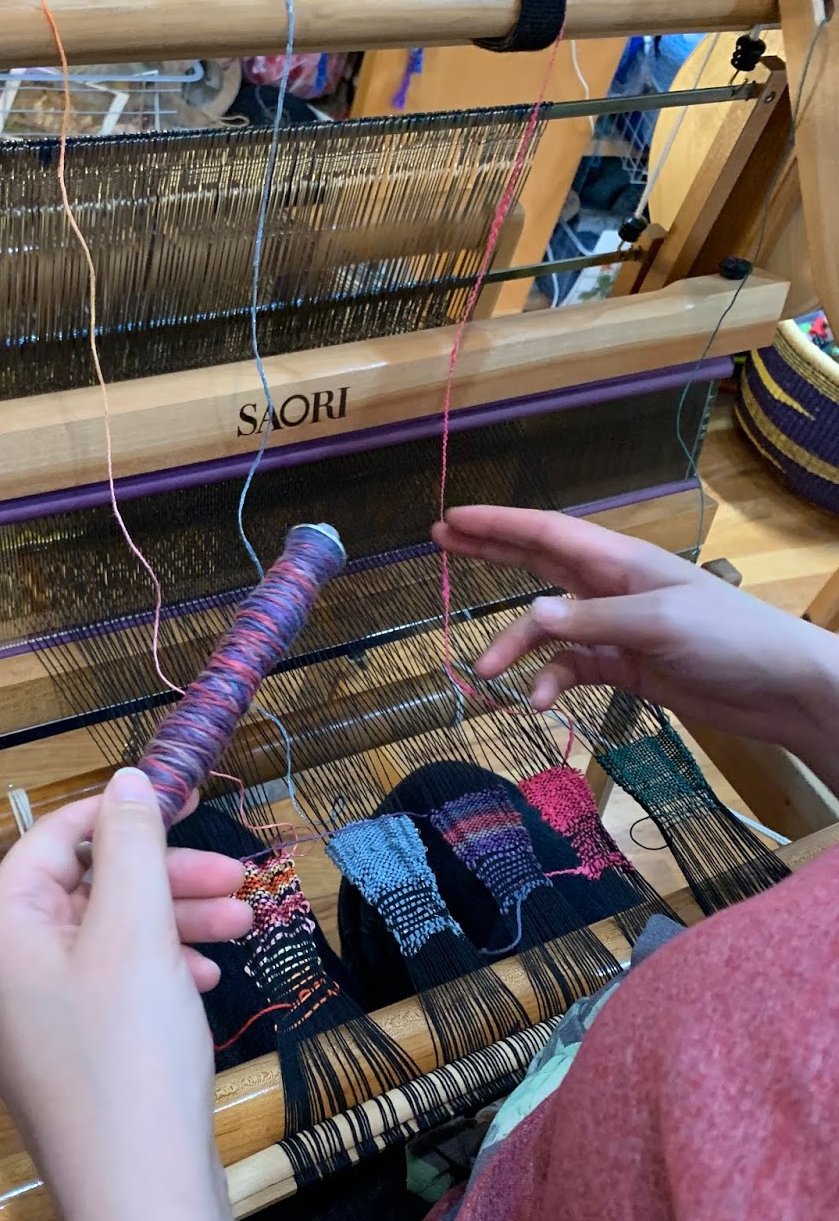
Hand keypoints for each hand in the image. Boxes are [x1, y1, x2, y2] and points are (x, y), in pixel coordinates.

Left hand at [0, 766, 255, 1220]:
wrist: (140, 1199)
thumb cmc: (132, 1053)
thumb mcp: (138, 931)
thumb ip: (133, 843)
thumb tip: (126, 778)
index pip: (53, 840)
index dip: (122, 815)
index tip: (191, 806)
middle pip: (84, 892)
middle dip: (165, 880)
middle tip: (238, 882)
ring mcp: (24, 1024)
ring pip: (103, 943)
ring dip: (173, 925)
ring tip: (243, 930)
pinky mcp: (60, 1062)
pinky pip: (105, 992)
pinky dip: (157, 974)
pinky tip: (208, 983)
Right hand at [432, 506, 838, 775]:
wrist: (780, 689)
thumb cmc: (730, 639)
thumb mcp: (657, 623)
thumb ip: (591, 620)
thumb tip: (530, 613)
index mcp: (620, 561)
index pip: (547, 534)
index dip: (498, 525)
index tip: (452, 517)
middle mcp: (611, 588)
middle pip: (538, 564)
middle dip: (490, 556)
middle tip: (440, 543)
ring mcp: (615, 629)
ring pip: (547, 629)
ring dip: (514, 648)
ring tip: (484, 671)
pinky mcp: (623, 668)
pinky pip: (570, 670)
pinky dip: (550, 683)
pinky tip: (538, 702)